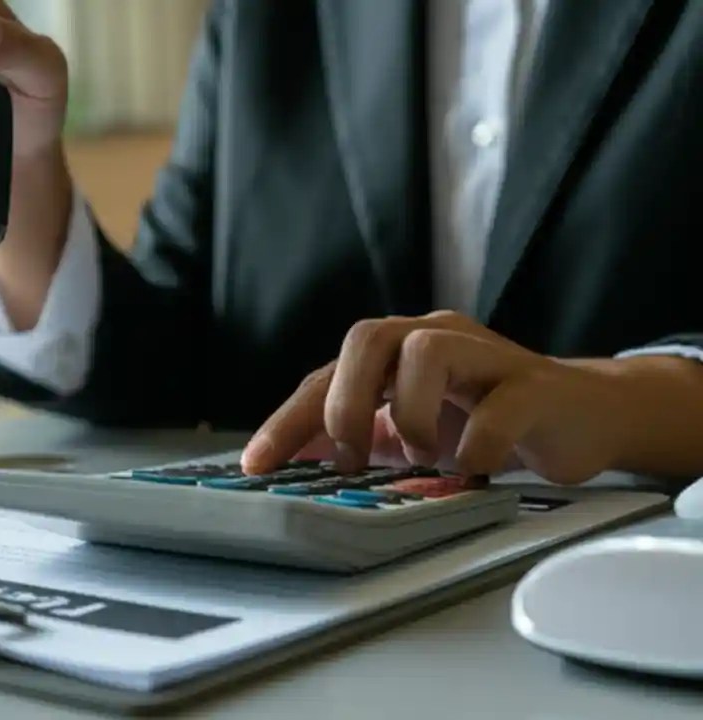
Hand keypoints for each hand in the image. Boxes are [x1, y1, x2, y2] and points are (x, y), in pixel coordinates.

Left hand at [240, 311, 632, 484]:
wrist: (583, 417)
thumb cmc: (486, 419)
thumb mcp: (410, 429)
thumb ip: (357, 436)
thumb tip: (289, 459)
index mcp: (397, 352)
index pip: (326, 376)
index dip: (287, 420)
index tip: (256, 465)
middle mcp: (435, 338)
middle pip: (368, 337)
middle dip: (345, 403)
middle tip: (351, 457)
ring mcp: (488, 355)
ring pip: (428, 350)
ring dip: (410, 413)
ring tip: (421, 455)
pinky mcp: (536, 385)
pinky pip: (500, 405)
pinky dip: (477, 445)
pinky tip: (472, 469)